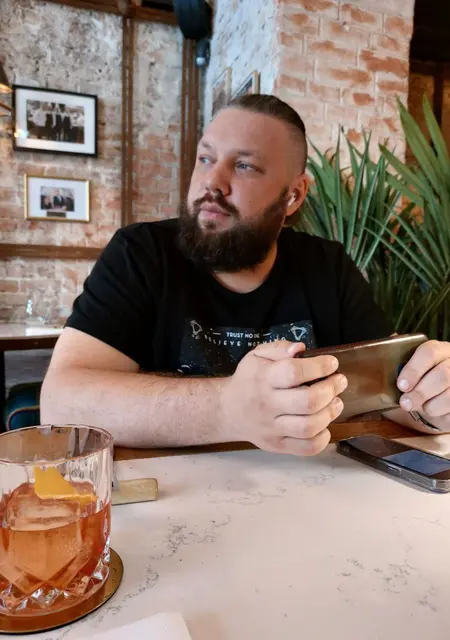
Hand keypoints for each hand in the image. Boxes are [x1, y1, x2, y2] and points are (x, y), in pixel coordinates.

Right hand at [220, 340, 347, 455]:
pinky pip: (305, 448)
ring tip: (336, 402)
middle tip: (339, 382)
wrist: (228, 410)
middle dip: (330, 390)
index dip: (318, 367)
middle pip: (307, 401)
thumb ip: (279, 348)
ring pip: (308, 426)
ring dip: (330, 413)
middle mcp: (267, 405)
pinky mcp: (277, 445)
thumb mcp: (257, 356)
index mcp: (262, 379)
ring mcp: (272, 428)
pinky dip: (322, 439)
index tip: (332, 363)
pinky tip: (325, 425)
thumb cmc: (249, 379)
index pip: (293, 373)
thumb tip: (300, 349)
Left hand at [398, 340, 449, 430]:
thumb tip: (391, 340)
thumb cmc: (419, 381)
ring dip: (430, 406)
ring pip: (449, 395)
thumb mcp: (410, 369)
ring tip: (420, 407)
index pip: (429, 352)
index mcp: (439, 350)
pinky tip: (434, 410)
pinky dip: (440, 413)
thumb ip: (400, 358)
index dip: (414, 370)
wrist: (435, 399)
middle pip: (442, 374)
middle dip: (420, 392)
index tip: (401, 385)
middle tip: (405, 403)